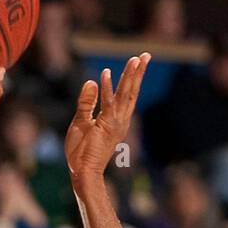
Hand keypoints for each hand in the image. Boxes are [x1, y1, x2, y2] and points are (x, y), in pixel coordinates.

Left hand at [65, 53, 150, 187]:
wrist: (83, 172)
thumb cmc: (81, 152)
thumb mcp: (81, 122)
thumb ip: (87, 102)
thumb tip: (91, 82)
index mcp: (116, 120)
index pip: (126, 95)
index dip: (131, 78)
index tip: (136, 62)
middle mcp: (120, 120)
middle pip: (131, 92)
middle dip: (138, 73)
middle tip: (145, 55)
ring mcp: (115, 123)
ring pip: (124, 95)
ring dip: (129, 76)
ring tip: (135, 59)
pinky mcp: (106, 126)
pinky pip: (107, 104)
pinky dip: (107, 88)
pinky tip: (106, 73)